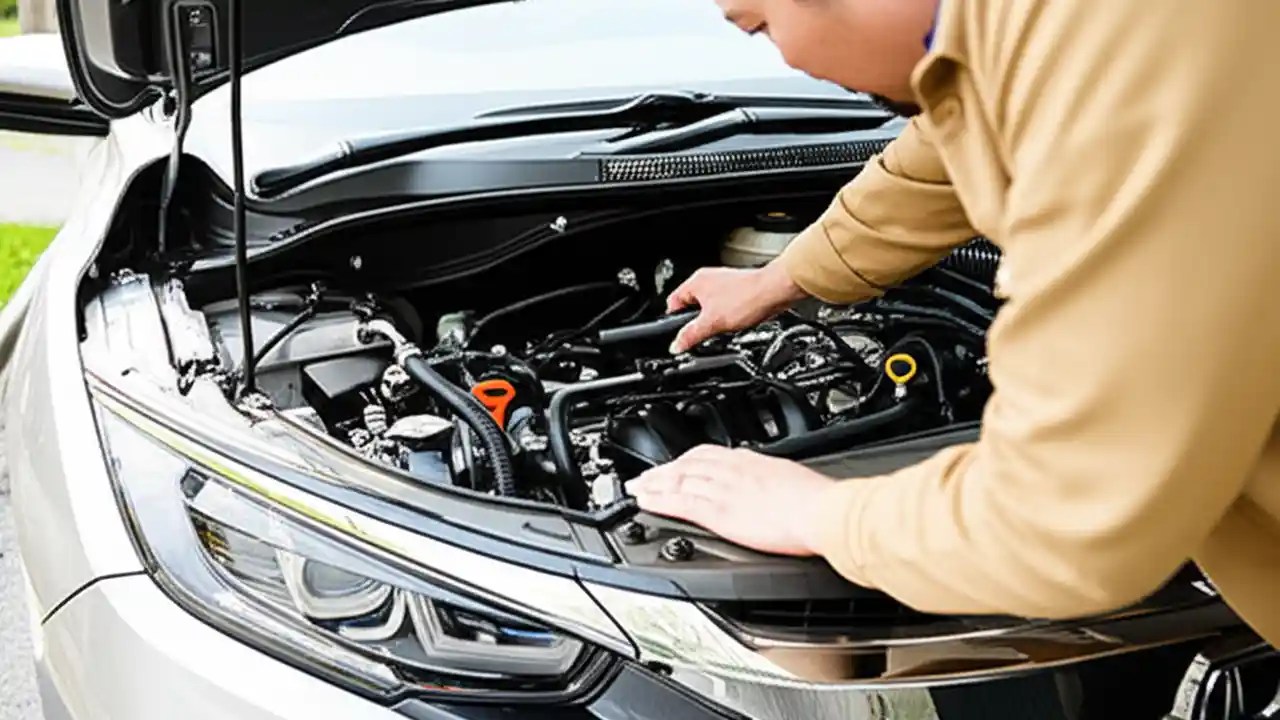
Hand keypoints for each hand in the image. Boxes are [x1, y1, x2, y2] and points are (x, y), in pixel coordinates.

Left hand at [626, 445, 833, 555]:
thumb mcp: (791, 477)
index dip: (687, 460)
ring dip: (653, 483)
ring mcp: (722, 489)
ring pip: (677, 480)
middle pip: (687, 464)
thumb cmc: (817, 499)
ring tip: (637, 489)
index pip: (709, 455)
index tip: (676, 464)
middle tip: (644, 477)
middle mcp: (731, 470)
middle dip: (662, 470)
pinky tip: (646, 502)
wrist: (822, 510)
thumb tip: (772, 486)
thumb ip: (773, 480)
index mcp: (750, 461)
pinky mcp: (718, 511)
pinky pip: (679, 502)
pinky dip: (658, 500)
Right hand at [665, 260, 806, 353]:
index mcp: (695, 282)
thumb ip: (691, 335)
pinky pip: (725, 307)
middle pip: (691, 307)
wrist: (775, 291)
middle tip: (704, 333)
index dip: (674, 321)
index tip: (679, 335)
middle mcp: (708, 280)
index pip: (673, 303)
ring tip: (723, 327)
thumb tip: (676, 345)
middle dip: (697, 322)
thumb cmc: (747, 297)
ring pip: (709, 308)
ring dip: (714, 320)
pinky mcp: (737, 291)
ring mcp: (724, 285)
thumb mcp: (712, 323)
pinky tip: (735, 323)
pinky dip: (727, 317)